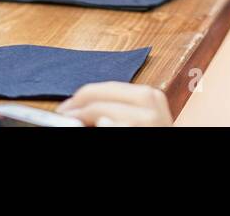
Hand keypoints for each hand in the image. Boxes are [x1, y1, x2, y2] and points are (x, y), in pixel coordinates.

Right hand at [56, 82, 172, 126]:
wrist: (167, 145)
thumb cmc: (143, 135)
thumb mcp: (122, 132)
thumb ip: (108, 126)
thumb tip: (99, 119)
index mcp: (142, 119)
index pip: (100, 109)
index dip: (77, 112)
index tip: (62, 116)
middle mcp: (152, 103)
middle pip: (108, 90)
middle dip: (83, 98)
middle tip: (65, 109)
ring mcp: (156, 98)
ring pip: (116, 85)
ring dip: (95, 93)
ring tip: (78, 103)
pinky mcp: (158, 96)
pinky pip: (126, 88)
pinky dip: (110, 93)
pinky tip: (99, 100)